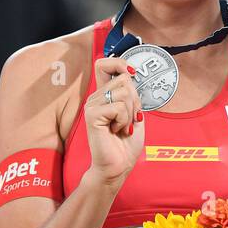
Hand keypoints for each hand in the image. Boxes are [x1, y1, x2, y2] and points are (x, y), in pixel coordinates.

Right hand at [85, 56, 145, 186]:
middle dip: (135, 100)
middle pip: (124, 80)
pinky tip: (117, 131)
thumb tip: (130, 75)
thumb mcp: (134, 113)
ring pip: (124, 93)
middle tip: (129, 119)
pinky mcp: (92, 115)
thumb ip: (131, 94)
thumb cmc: (126, 143)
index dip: (119, 62)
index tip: (132, 72)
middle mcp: (96, 97)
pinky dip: (125, 120)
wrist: (118, 165)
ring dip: (131, 113)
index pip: (104, 65)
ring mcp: (92, 105)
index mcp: (104, 95)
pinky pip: (119, 107)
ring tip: (123, 127)